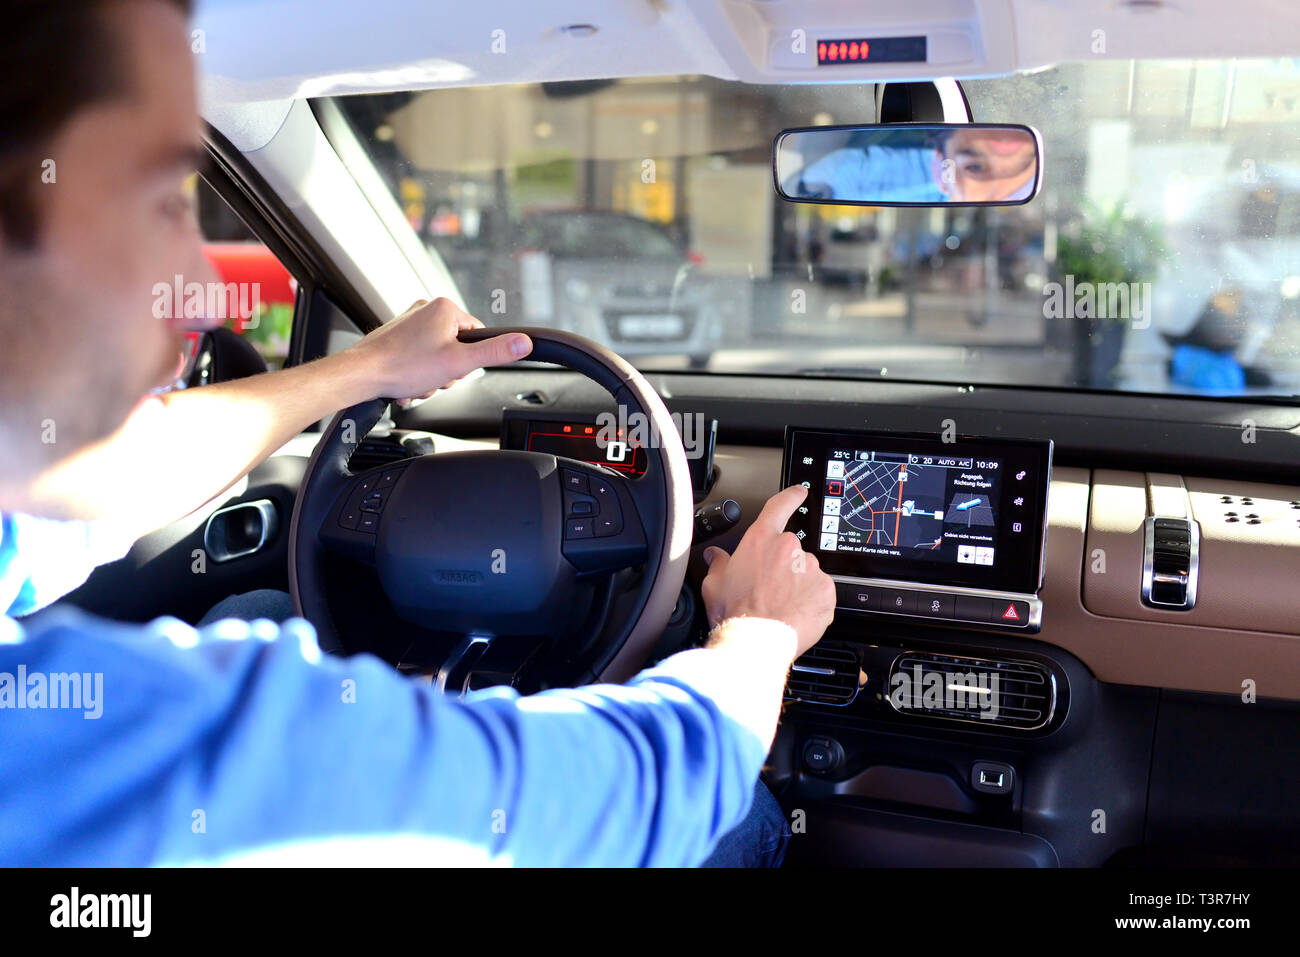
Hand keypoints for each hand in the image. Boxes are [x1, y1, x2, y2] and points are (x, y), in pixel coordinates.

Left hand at [348, 298, 532, 403]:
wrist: (363, 374)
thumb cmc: (403, 366)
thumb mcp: (458, 363)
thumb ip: (494, 353)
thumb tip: (523, 343)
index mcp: (445, 308)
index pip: (478, 336)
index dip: (469, 359)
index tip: (452, 368)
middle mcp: (427, 309)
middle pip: (457, 347)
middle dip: (447, 370)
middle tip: (432, 376)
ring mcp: (410, 321)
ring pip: (438, 355)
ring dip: (431, 375)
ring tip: (416, 380)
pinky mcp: (398, 335)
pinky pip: (420, 356)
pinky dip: (416, 372)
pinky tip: (407, 380)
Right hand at [700, 484, 835, 656]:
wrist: (756, 642)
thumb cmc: (734, 613)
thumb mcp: (714, 583)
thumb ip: (718, 563)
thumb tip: (714, 556)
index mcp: (762, 540)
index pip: (779, 506)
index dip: (791, 496)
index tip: (799, 493)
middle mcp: (789, 548)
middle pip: (791, 551)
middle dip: (784, 568)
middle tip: (769, 591)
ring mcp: (811, 569)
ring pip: (808, 573)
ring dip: (798, 586)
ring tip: (779, 608)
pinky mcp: (826, 591)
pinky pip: (821, 593)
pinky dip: (811, 603)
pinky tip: (794, 615)